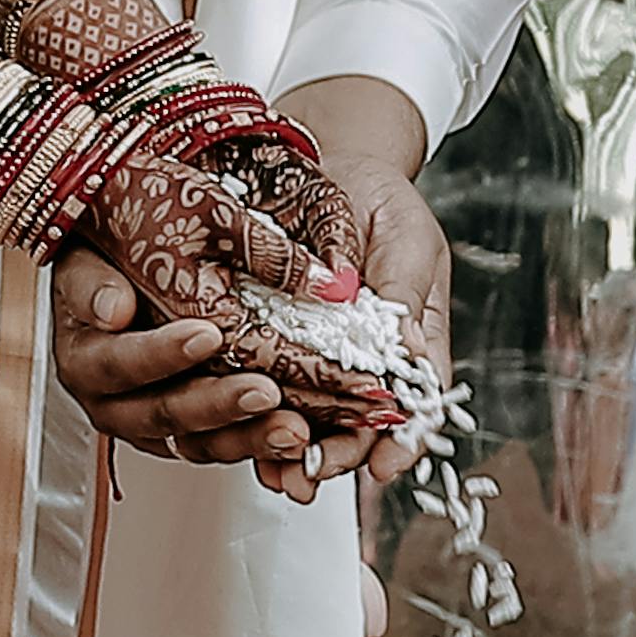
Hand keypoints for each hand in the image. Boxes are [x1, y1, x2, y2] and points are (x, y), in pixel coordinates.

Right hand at [52, 251, 321, 479]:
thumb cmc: (107, 264)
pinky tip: (294, 435)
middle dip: (217, 404)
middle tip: (264, 391)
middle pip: (162, 413)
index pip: (117, 364)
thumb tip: (111, 308)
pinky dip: (257, 443)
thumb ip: (96, 282)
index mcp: (84, 358)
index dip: (160, 354)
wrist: (118, 282)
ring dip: (247, 437)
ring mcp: (149, 422)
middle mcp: (111, 401)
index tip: (207, 335)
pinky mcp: (185, 434)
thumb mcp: (92, 258)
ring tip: (292, 428)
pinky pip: (220, 447)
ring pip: (196, 442)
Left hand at [267, 76, 448, 502]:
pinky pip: (251, 383)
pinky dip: (240, 413)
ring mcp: (310, 356)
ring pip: (301, 417)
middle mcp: (356, 362)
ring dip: (286, 450)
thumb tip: (411, 359)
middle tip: (313, 474)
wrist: (332, 162)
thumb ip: (405, 299)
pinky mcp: (262, 340)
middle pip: (352, 426)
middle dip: (335, 457)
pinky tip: (224, 434)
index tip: (385, 464)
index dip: (400, 440)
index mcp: (404, 347)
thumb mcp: (410, 242)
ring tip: (274, 474)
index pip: (411, 406)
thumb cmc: (383, 202)